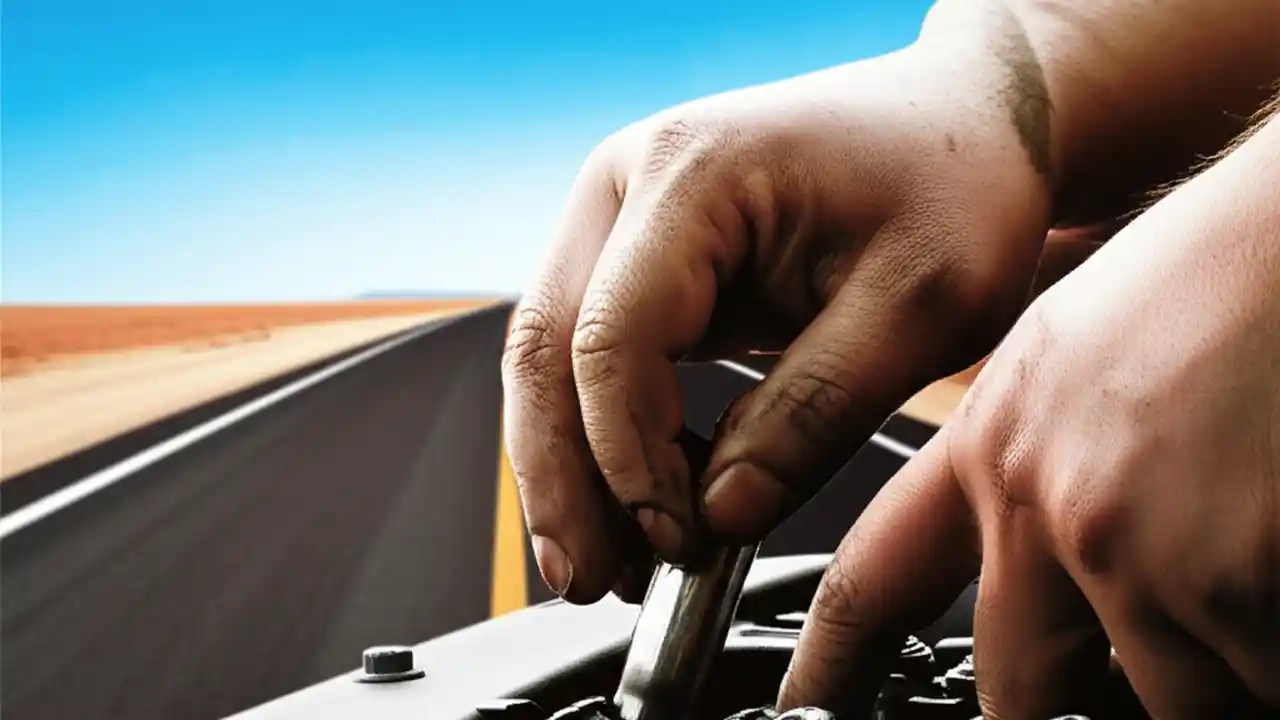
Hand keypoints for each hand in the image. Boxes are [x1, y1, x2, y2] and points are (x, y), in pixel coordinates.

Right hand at [501, 39, 1055, 602]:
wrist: (964, 123)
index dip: (629, 456)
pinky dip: (606, 437)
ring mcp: (623, 220)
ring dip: (571, 467)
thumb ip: (812, 413)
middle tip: (592, 580)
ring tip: (607, 565)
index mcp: (689, 173)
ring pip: (552, 360)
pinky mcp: (639, 259)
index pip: (611, 337)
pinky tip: (642, 503)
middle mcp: (627, 186)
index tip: (680, 540)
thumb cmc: (954, 185)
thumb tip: (719, 516)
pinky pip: (593, 357)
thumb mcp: (919, 307)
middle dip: (563, 477)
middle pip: (546, 349)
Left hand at [780, 112, 1279, 717]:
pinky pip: (1256, 678)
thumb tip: (1029, 570)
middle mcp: (1044, 505)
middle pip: (1019, 689)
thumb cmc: (1225, 276)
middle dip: (1068, 705)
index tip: (810, 709)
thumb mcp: (1074, 352)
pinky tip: (1278, 546)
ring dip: (1219, 665)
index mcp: (995, 443)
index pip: (871, 581)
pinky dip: (1275, 650)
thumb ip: (1027, 465)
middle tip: (1122, 677)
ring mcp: (1135, 553)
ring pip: (1168, 701)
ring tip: (1247, 557)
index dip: (831, 664)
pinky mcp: (1231, 584)